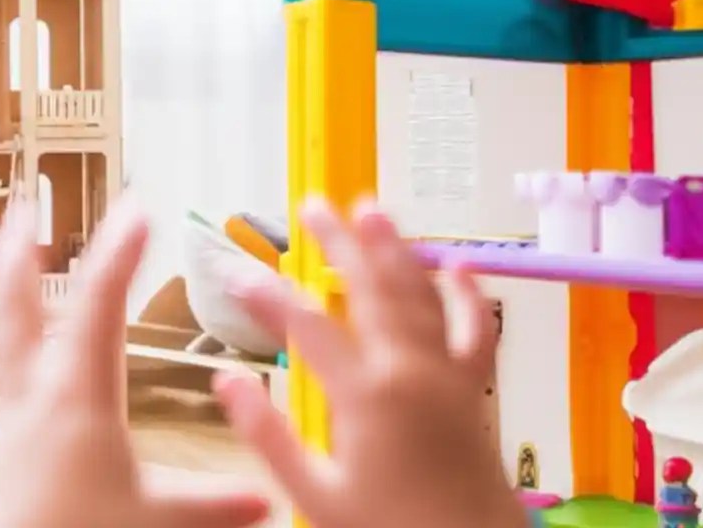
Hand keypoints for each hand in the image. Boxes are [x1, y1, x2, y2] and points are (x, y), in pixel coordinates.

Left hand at [0, 198, 270, 527]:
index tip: (134, 209)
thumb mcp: (156, 522)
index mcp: (78, 402)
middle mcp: (25, 406)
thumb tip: (267, 500)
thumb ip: (212, 505)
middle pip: (19, 310)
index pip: (101, 307)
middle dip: (25, 253)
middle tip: (26, 208)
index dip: (120, 253)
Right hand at [215, 198, 526, 527]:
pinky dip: (465, 293)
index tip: (238, 273)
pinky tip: (455, 265)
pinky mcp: (474, 388)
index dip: (268, 296)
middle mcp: (410, 372)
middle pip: (369, 287)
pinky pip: (475, 328)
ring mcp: (447, 375)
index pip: (306, 326)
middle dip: (337, 242)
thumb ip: (268, 434)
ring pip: (419, 294)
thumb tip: (228, 382)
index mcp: (366, 397)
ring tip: (372, 210)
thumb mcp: (315, 495)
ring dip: (394, 248)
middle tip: (312, 206)